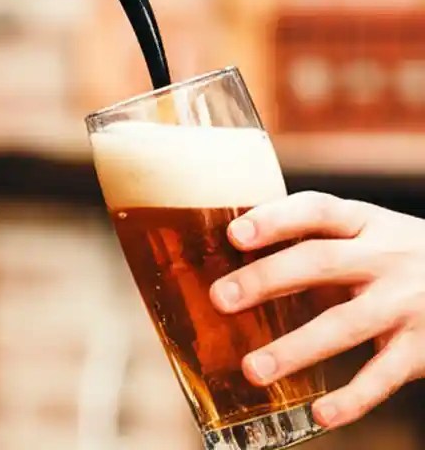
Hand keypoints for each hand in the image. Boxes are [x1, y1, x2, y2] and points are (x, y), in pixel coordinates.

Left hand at [208, 191, 424, 428]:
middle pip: (319, 263)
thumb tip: (231, 253)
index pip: (317, 210)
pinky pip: (383, 376)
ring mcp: (405, 304)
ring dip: (295, 349)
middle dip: (266, 280)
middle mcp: (385, 258)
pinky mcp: (422, 349)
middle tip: (220, 299)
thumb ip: (316, 238)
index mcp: (365, 223)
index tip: (234, 234)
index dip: (275, 220)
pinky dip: (353, 398)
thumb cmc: (402, 257)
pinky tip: (321, 413)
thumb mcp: (370, 232)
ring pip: (344, 324)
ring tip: (252, 369)